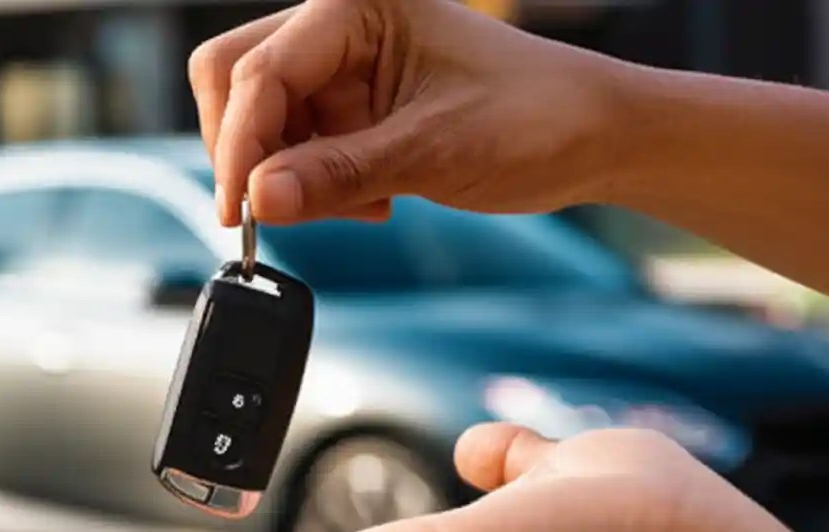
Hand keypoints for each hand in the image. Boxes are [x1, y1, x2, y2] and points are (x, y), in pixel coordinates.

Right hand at [190, 0, 626, 225]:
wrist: (592, 137)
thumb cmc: (535, 118)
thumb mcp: (433, 151)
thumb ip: (338, 174)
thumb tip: (258, 200)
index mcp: (356, 5)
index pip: (258, 70)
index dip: (240, 145)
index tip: (242, 211)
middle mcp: (339, 26)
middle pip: (236, 79)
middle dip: (247, 151)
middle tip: (267, 212)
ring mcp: (342, 67)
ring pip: (261, 119)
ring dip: (285, 173)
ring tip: (360, 203)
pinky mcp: (351, 106)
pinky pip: (296, 146)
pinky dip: (313, 183)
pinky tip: (371, 199)